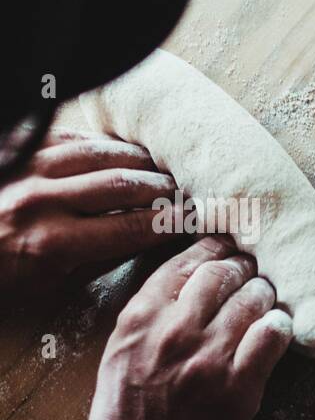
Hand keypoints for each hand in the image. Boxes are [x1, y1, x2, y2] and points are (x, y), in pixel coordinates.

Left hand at [0, 127, 181, 293]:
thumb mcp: (48, 283)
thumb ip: (97, 258)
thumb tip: (145, 237)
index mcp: (52, 244)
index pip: (130, 228)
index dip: (168, 223)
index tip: (192, 221)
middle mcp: (41, 202)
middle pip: (122, 184)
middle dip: (161, 188)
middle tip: (182, 193)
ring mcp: (26, 169)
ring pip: (101, 154)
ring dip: (138, 161)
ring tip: (159, 170)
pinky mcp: (15, 149)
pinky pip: (70, 136)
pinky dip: (101, 143)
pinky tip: (119, 152)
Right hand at [84, 236, 293, 419]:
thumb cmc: (129, 404)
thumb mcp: (123, 345)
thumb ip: (155, 308)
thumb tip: (197, 269)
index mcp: (141, 316)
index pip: (187, 261)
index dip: (216, 248)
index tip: (230, 248)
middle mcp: (175, 331)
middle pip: (224, 274)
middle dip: (244, 269)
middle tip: (254, 275)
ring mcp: (209, 358)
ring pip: (253, 300)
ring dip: (265, 296)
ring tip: (267, 301)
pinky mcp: (239, 385)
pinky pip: (272, 337)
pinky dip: (280, 327)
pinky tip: (278, 328)